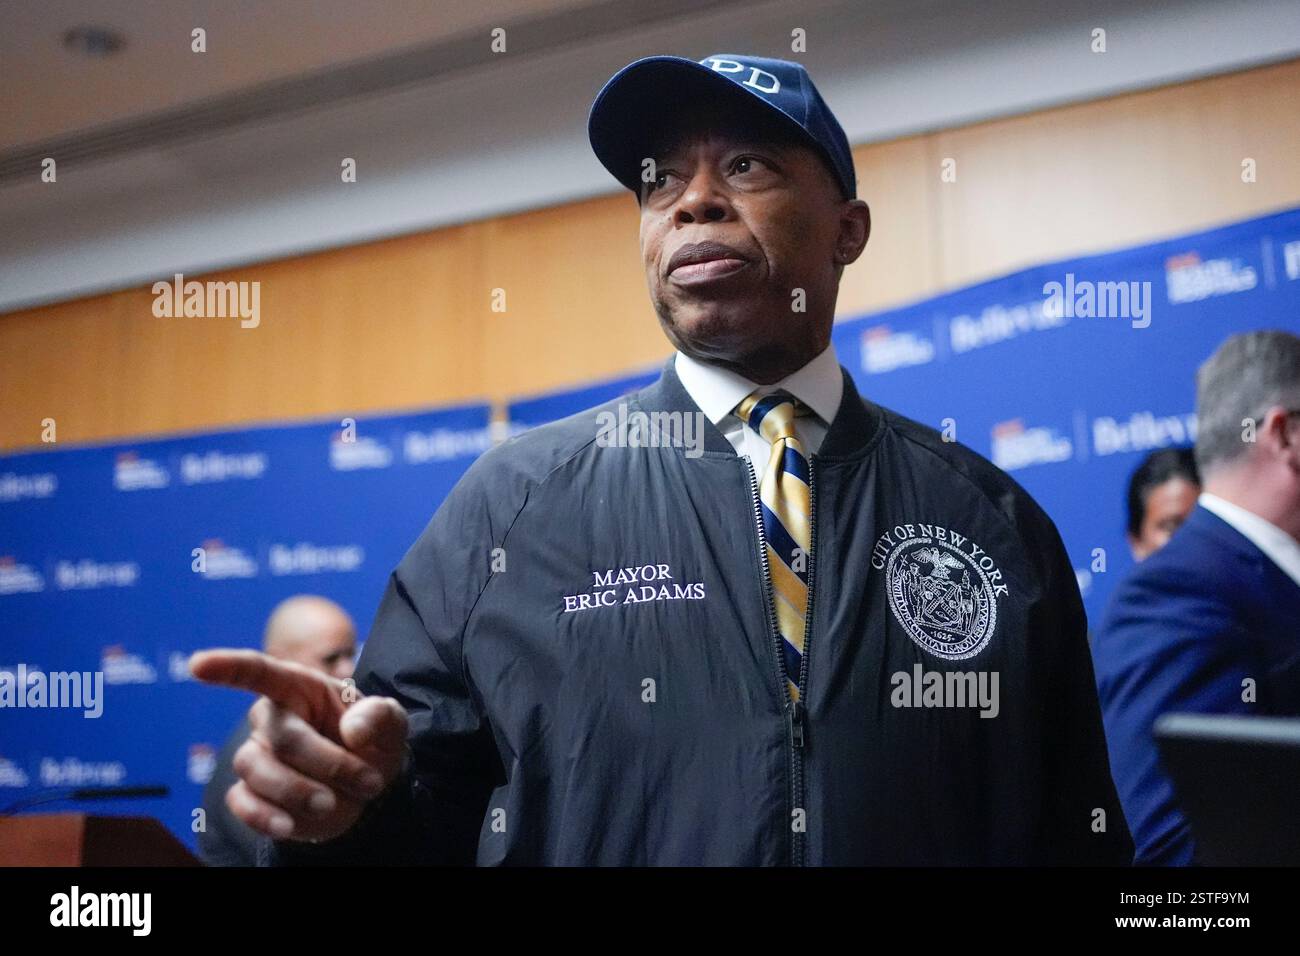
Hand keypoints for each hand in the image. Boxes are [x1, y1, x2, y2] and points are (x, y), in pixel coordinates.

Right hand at [189, 649, 407, 842]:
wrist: (366, 787)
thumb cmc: (372, 742)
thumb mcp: (391, 723)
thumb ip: (380, 717)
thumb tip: (351, 731)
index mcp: (300, 688)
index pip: (259, 671)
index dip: (228, 667)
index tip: (198, 665)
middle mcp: (271, 719)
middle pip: (280, 738)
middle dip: (327, 763)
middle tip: (368, 781)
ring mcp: (257, 756)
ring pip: (257, 770)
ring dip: (301, 791)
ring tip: (333, 803)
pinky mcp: (251, 793)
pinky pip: (242, 803)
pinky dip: (265, 817)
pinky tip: (289, 825)